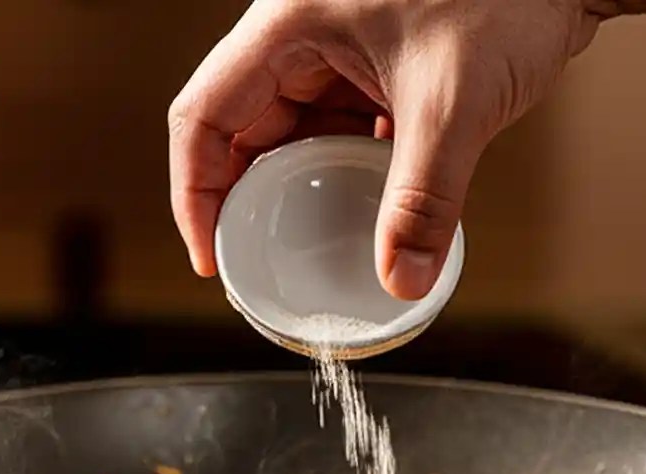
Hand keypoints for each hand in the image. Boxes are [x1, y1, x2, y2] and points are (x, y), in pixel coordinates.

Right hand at [168, 0, 606, 300]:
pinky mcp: (378, 63)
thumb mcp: (451, 105)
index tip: (209, 255)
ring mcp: (340, 48)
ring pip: (296, 132)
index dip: (194, 192)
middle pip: (243, 128)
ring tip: (315, 241)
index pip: (205, 115)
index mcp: (288, 25)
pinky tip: (370, 206)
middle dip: (251, 197)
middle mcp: (302, 34)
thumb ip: (423, 200)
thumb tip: (403, 277)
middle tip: (261, 258)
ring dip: (306, 186)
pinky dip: (349, 168)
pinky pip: (342, 126)